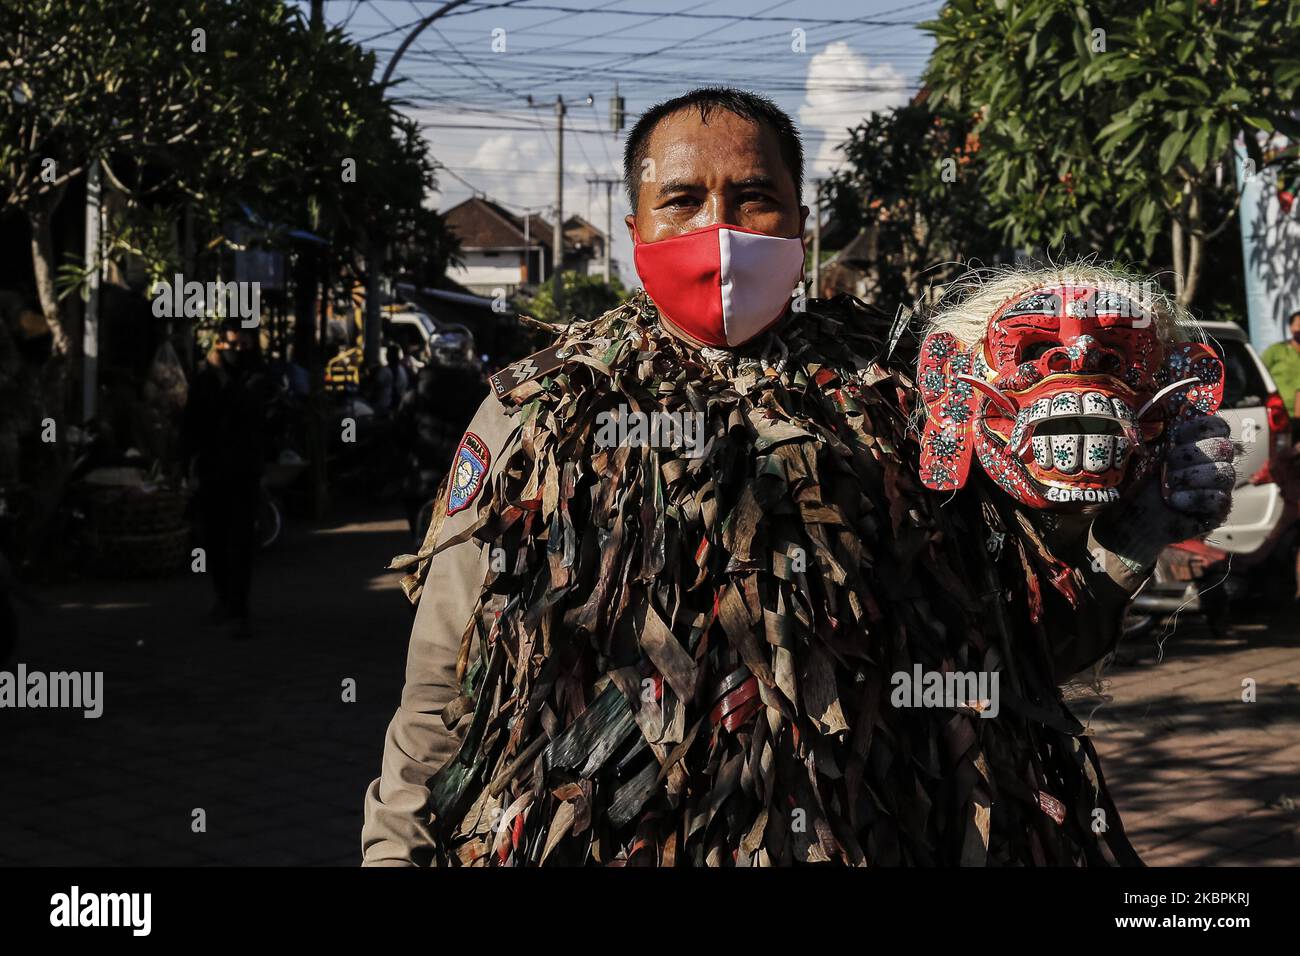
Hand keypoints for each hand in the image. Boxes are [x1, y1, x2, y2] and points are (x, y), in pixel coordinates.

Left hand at [1092, 414, 1235, 573]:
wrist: (1131, 515)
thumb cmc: (1138, 479)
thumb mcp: (1144, 448)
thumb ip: (1159, 425)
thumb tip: (1179, 401)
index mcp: (1201, 442)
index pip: (1220, 425)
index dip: (1199, 428)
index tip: (1175, 436)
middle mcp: (1216, 461)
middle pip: (1223, 447)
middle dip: (1189, 455)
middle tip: (1166, 465)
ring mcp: (1220, 486)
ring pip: (1224, 473)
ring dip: (1190, 477)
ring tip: (1167, 485)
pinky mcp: (1219, 509)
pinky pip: (1220, 498)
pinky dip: (1194, 497)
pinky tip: (1175, 500)